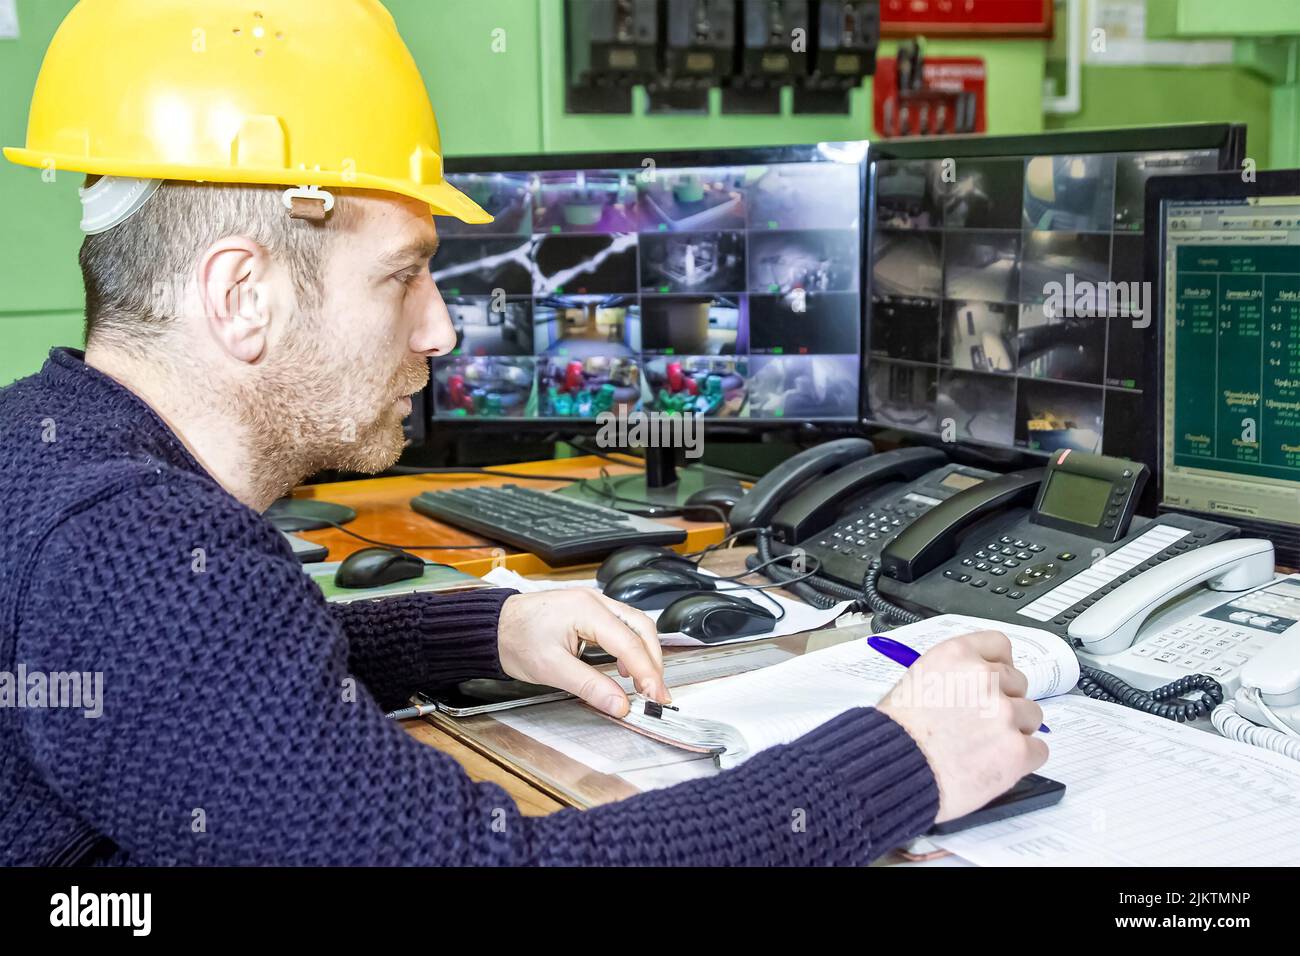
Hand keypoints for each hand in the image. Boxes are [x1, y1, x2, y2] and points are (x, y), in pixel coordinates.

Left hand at [497, 590, 669, 717]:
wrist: (493, 626)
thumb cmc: (515, 639)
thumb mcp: (551, 669)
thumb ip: (589, 686)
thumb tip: (620, 704)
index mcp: (586, 610)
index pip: (629, 643)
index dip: (648, 673)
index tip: (657, 697)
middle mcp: (595, 601)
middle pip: (641, 628)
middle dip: (653, 662)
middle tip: (657, 693)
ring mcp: (593, 604)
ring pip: (635, 626)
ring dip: (645, 654)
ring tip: (644, 684)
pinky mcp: (590, 612)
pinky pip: (622, 626)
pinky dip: (631, 648)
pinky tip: (626, 668)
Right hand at [877, 630, 1047, 823]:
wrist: (890, 770)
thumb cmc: (894, 733)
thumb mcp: (917, 681)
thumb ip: (952, 675)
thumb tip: (974, 685)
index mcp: (956, 654)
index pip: (999, 645)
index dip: (998, 665)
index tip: (995, 679)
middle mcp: (983, 678)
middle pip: (1018, 682)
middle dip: (1003, 701)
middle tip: (981, 722)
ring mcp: (1003, 713)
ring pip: (1032, 715)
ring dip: (1015, 729)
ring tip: (984, 746)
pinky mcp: (1017, 749)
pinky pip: (1039, 750)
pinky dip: (1022, 759)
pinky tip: (995, 763)